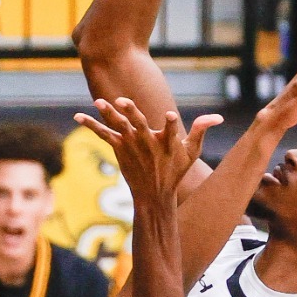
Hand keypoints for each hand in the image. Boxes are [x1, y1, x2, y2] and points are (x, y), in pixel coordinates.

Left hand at [75, 98, 220, 201]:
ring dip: (108, 114)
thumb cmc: (175, 171)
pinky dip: (91, 125)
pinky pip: (103, 134)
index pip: (170, 131)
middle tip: (122, 101)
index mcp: (167, 143)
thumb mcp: (191, 152)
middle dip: (131, 113)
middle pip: (139, 125)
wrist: (153, 195)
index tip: (170, 116)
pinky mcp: (119, 149)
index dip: (170, 124)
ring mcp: (131, 145)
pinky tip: (78, 116)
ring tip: (98, 101)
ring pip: (119, 126)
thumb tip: (218, 117)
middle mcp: (148, 143)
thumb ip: (201, 131)